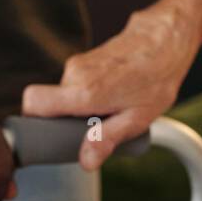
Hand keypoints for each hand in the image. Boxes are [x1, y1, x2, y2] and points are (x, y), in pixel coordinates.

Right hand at [21, 5, 200, 170]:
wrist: (168, 39)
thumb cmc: (157, 78)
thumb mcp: (137, 118)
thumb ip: (107, 139)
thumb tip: (86, 161)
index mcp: (84, 91)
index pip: (34, 102)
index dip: (34, 121)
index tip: (50, 134)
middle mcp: (75, 74)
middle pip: (51, 104)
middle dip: (68, 120)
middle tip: (96, 127)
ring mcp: (79, 63)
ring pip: (66, 94)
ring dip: (82, 107)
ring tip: (113, 109)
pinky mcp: (85, 58)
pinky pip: (76, 84)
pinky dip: (89, 94)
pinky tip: (115, 95)